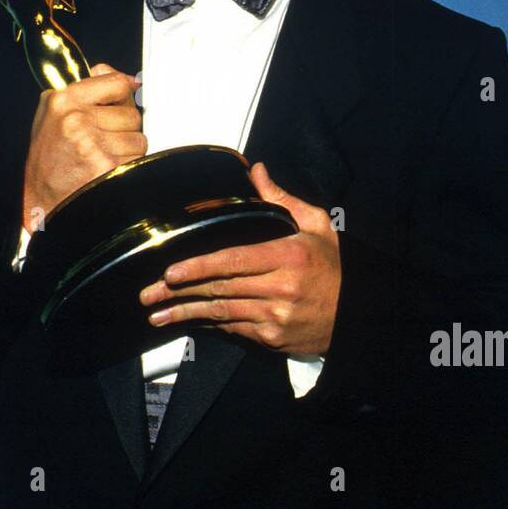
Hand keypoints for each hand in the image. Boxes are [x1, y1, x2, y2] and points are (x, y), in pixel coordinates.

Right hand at [22, 63, 146, 228]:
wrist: (41, 201)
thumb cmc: (48, 159)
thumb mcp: (53, 114)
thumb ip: (86, 89)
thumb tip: (127, 79)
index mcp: (63, 101)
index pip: (116, 82)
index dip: (123, 96)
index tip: (120, 104)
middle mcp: (76, 119)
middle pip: (132, 114)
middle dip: (124, 129)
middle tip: (104, 141)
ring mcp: (91, 144)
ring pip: (139, 138)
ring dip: (128, 150)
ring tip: (104, 157)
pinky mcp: (105, 167)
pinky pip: (137, 159)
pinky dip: (128, 166)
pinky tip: (107, 171)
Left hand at [138, 162, 341, 355]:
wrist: (358, 315)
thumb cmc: (335, 267)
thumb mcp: (317, 225)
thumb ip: (281, 199)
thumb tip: (256, 170)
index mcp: (289, 256)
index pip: (234, 261)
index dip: (200, 267)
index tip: (172, 272)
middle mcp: (280, 288)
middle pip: (220, 289)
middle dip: (179, 292)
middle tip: (149, 294)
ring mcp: (275, 317)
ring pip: (221, 313)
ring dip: (185, 314)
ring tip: (157, 314)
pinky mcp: (273, 338)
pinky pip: (234, 329)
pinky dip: (209, 324)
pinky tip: (188, 320)